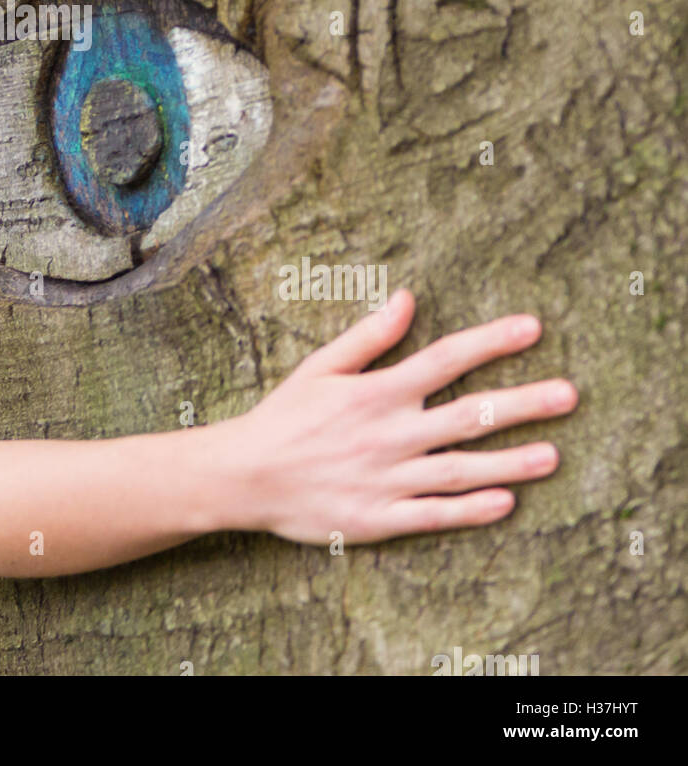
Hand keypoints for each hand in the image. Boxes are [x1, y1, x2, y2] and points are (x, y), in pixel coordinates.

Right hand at [221, 288, 578, 544]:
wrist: (246, 475)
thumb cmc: (285, 415)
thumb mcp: (320, 367)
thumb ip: (369, 336)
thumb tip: (407, 298)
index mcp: (377, 392)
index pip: (445, 359)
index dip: (491, 342)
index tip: (532, 328)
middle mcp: (390, 435)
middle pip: (468, 416)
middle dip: (523, 404)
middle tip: (569, 395)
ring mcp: (388, 479)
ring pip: (462, 470)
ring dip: (510, 462)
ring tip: (553, 455)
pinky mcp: (381, 518)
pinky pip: (435, 515)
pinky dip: (471, 510)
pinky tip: (505, 503)